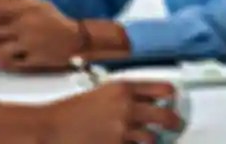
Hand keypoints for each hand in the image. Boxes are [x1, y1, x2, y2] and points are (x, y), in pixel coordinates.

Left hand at [0, 0, 81, 70]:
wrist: (75, 39)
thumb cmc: (51, 19)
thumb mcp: (34, 3)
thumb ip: (9, 0)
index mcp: (27, 8)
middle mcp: (27, 25)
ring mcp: (29, 44)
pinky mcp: (32, 60)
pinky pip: (9, 63)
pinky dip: (1, 59)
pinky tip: (1, 55)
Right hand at [42, 80, 181, 143]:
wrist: (51, 127)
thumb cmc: (69, 111)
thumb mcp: (100, 93)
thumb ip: (124, 96)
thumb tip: (145, 102)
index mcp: (123, 88)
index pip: (163, 88)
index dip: (171, 95)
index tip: (173, 100)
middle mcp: (127, 106)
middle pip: (166, 115)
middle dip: (173, 121)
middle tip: (175, 124)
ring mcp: (123, 129)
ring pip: (152, 138)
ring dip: (150, 140)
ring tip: (145, 139)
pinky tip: (126, 143)